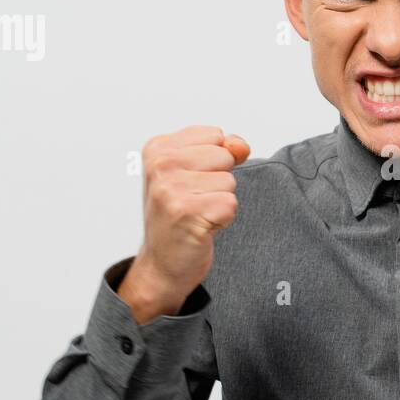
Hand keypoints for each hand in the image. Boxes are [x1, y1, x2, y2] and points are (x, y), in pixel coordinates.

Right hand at [118, 126, 250, 322]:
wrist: (162, 263)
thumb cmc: (180, 214)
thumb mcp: (195, 173)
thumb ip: (223, 149)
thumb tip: (241, 146)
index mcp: (158, 148)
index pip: (215, 136)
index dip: (213, 162)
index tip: (191, 182)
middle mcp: (160, 165)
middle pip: (224, 156)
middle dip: (218, 181)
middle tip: (194, 201)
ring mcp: (170, 190)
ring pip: (229, 181)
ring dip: (220, 202)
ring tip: (197, 214)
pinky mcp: (187, 213)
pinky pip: (230, 204)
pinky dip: (223, 219)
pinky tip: (201, 227)